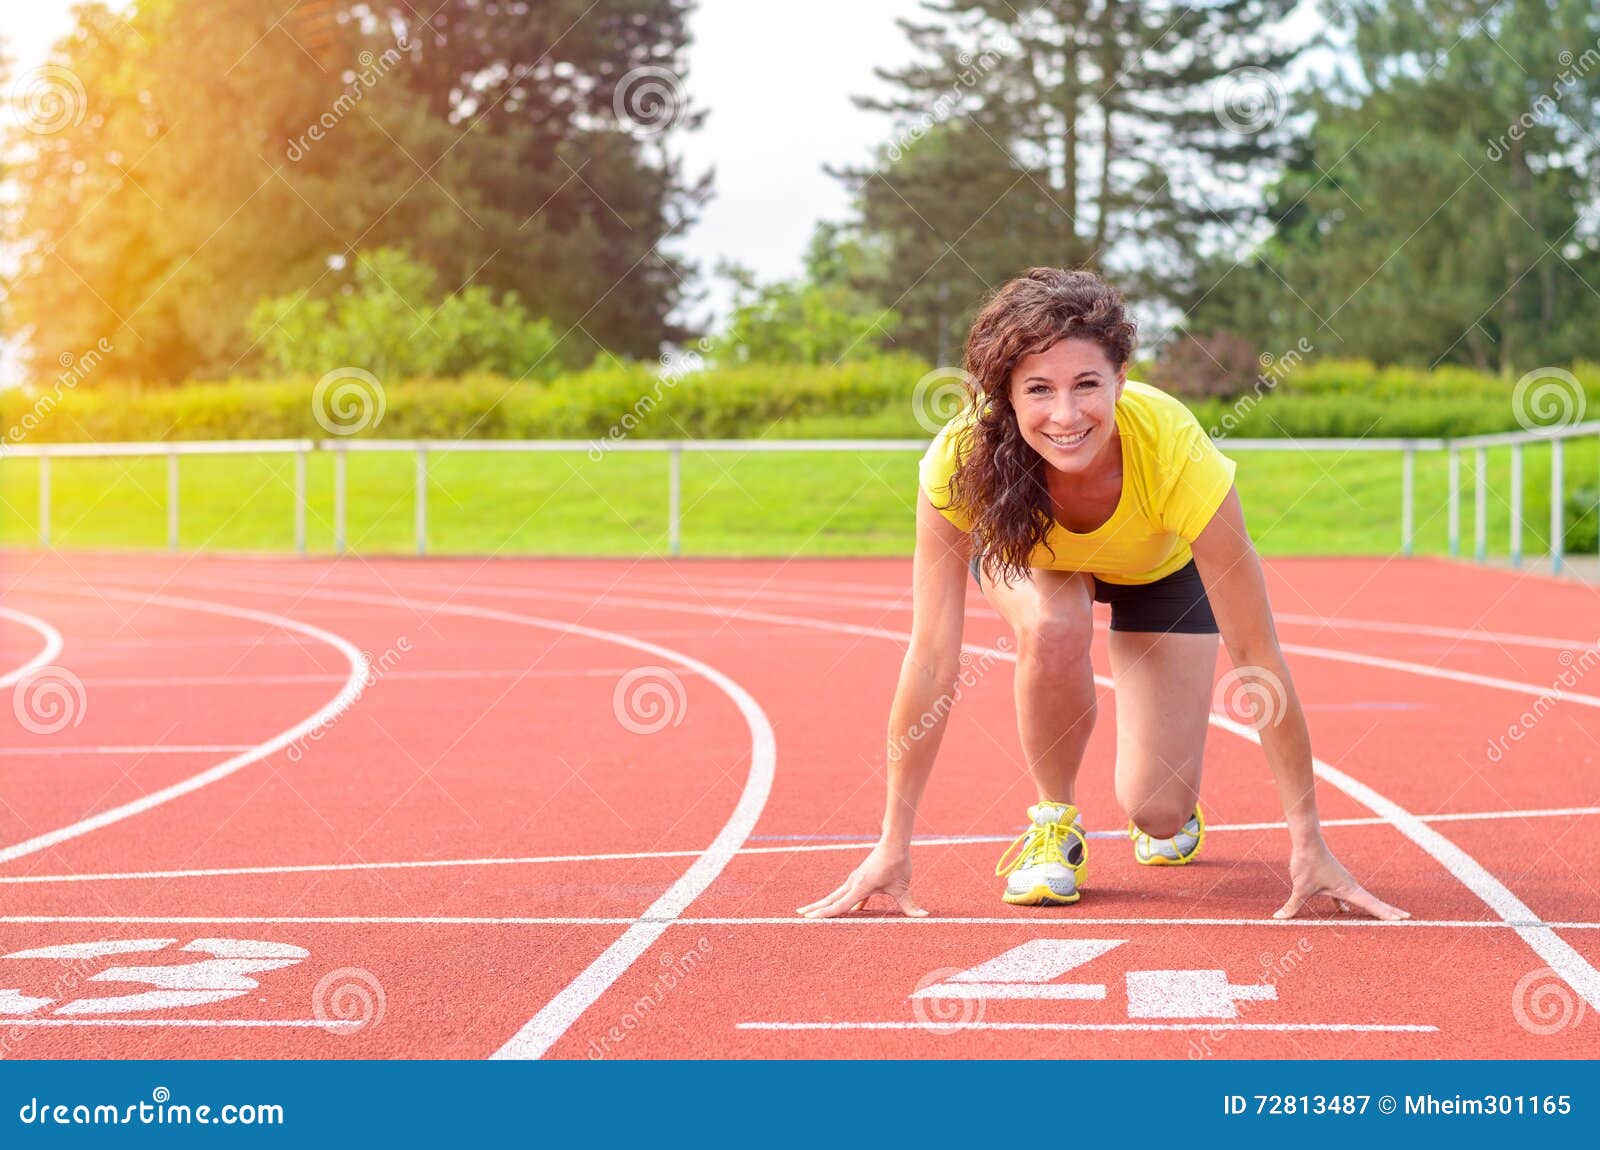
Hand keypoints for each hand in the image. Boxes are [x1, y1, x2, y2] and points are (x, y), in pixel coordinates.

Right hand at [797, 841, 927, 918]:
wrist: (894, 842)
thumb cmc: (897, 863)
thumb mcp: (903, 887)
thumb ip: (910, 905)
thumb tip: (924, 916)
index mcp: (860, 886)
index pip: (840, 905)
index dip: (825, 913)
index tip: (810, 918)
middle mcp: (853, 883)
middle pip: (831, 899)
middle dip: (815, 908)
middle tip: (799, 914)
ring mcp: (855, 881)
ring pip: (835, 896)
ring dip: (823, 904)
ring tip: (810, 912)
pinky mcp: (860, 880)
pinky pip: (847, 894)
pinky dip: (840, 902)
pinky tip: (845, 911)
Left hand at [1273, 839, 1408, 919]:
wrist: (1307, 840)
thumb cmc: (1307, 862)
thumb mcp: (1299, 888)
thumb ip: (1291, 906)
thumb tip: (1278, 918)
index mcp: (1348, 889)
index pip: (1371, 905)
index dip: (1386, 914)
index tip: (1402, 920)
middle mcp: (1350, 885)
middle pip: (1373, 902)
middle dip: (1389, 911)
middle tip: (1408, 919)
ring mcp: (1344, 882)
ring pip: (1362, 898)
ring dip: (1374, 908)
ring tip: (1387, 917)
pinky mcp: (1335, 880)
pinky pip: (1347, 896)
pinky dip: (1349, 905)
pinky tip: (1346, 912)